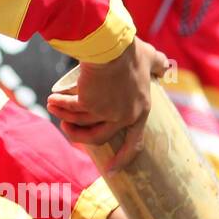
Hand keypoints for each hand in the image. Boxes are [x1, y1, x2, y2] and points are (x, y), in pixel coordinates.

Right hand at [46, 38, 169, 172]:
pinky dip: (59, 105)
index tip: (111, 171)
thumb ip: (159, 63)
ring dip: (65, 117)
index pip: (134, 142)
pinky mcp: (89, 105)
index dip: (123, 158)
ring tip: (53, 107)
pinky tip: (52, 100)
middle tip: (67, 127)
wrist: (110, 46)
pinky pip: (71, 109)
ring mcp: (106, 113)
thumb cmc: (130, 51)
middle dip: (79, 136)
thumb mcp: (151, 58)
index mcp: (141, 111)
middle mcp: (125, 116)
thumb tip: (166, 66)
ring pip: (81, 123)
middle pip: (99, 137)